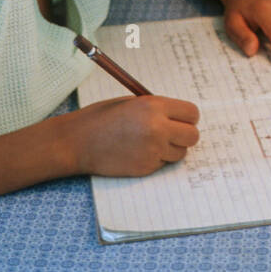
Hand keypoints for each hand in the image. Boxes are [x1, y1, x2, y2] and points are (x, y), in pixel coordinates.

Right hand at [60, 95, 199, 176]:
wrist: (77, 142)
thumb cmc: (101, 118)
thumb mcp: (132, 103)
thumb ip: (157, 109)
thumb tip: (179, 118)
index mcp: (154, 106)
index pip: (192, 113)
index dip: (187, 117)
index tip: (180, 120)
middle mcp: (157, 128)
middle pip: (193, 136)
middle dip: (184, 135)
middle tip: (170, 133)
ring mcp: (152, 151)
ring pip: (180, 153)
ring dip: (171, 149)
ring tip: (149, 142)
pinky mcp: (146, 168)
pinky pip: (163, 164)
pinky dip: (155, 159)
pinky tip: (137, 152)